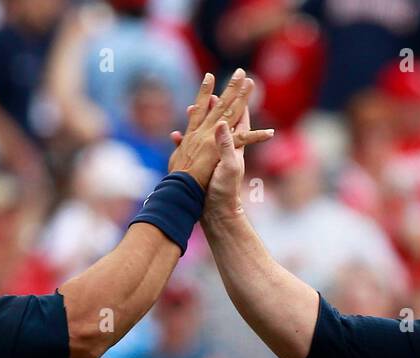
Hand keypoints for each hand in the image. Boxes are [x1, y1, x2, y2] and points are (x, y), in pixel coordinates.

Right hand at [171, 87, 273, 215]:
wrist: (215, 212)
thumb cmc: (224, 192)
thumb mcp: (228, 167)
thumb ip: (226, 145)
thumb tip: (222, 124)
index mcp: (232, 146)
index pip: (237, 117)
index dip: (240, 99)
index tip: (244, 82)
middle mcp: (222, 149)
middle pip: (223, 118)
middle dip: (224, 101)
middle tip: (227, 84)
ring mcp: (210, 157)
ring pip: (205, 131)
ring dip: (200, 116)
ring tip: (195, 104)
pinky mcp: (199, 166)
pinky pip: (189, 149)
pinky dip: (182, 141)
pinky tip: (175, 137)